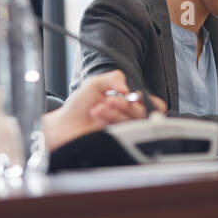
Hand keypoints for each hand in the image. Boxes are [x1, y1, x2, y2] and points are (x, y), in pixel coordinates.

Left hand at [43, 69, 164, 149]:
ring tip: (97, 108)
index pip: (152, 104)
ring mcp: (123, 129)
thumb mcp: (95, 83)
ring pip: (132, 121)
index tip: (134, 95)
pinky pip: (122, 130)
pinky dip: (109, 119)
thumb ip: (113, 78)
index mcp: (128, 103)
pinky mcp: (116, 139)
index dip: (148, 100)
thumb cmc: (79, 105)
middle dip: (125, 104)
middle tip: (108, 100)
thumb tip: (128, 89)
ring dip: (115, 111)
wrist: (65, 124)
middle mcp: (128, 117)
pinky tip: (96, 116)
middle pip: (143, 112)